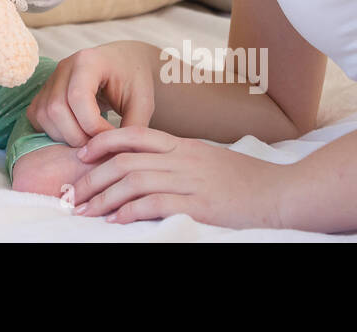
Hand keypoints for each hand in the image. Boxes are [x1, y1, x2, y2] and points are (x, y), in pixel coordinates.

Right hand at [25, 42, 157, 146]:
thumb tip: (118, 156)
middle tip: (100, 145)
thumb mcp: (143, 102)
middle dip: (77, 135)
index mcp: (89, 61)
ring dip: (65, 137)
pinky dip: (53, 132)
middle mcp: (64, 67)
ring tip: (90, 141)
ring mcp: (51, 79)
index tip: (112, 138)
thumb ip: (133, 128)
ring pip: (44, 115)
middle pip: (56, 108)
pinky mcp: (44, 92)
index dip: (93, 126)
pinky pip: (37, 117)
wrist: (123, 64)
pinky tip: (76, 134)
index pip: (78, 97)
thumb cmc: (135, 80)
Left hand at [70, 126, 289, 228]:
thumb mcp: (209, 160)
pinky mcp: (198, 205)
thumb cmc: (248, 181)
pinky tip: (115, 221)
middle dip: (93, 177)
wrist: (283, 194)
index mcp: (183, 146)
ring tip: (85, 212)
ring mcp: (189, 180)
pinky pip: (154, 204)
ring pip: (132, 181)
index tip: (82, 154)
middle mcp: (181, 159)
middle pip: (124, 161)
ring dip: (103, 197)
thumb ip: (180, 160)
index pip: (134, 134)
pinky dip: (129, 211)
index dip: (103, 142)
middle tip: (73, 194)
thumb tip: (150, 167)